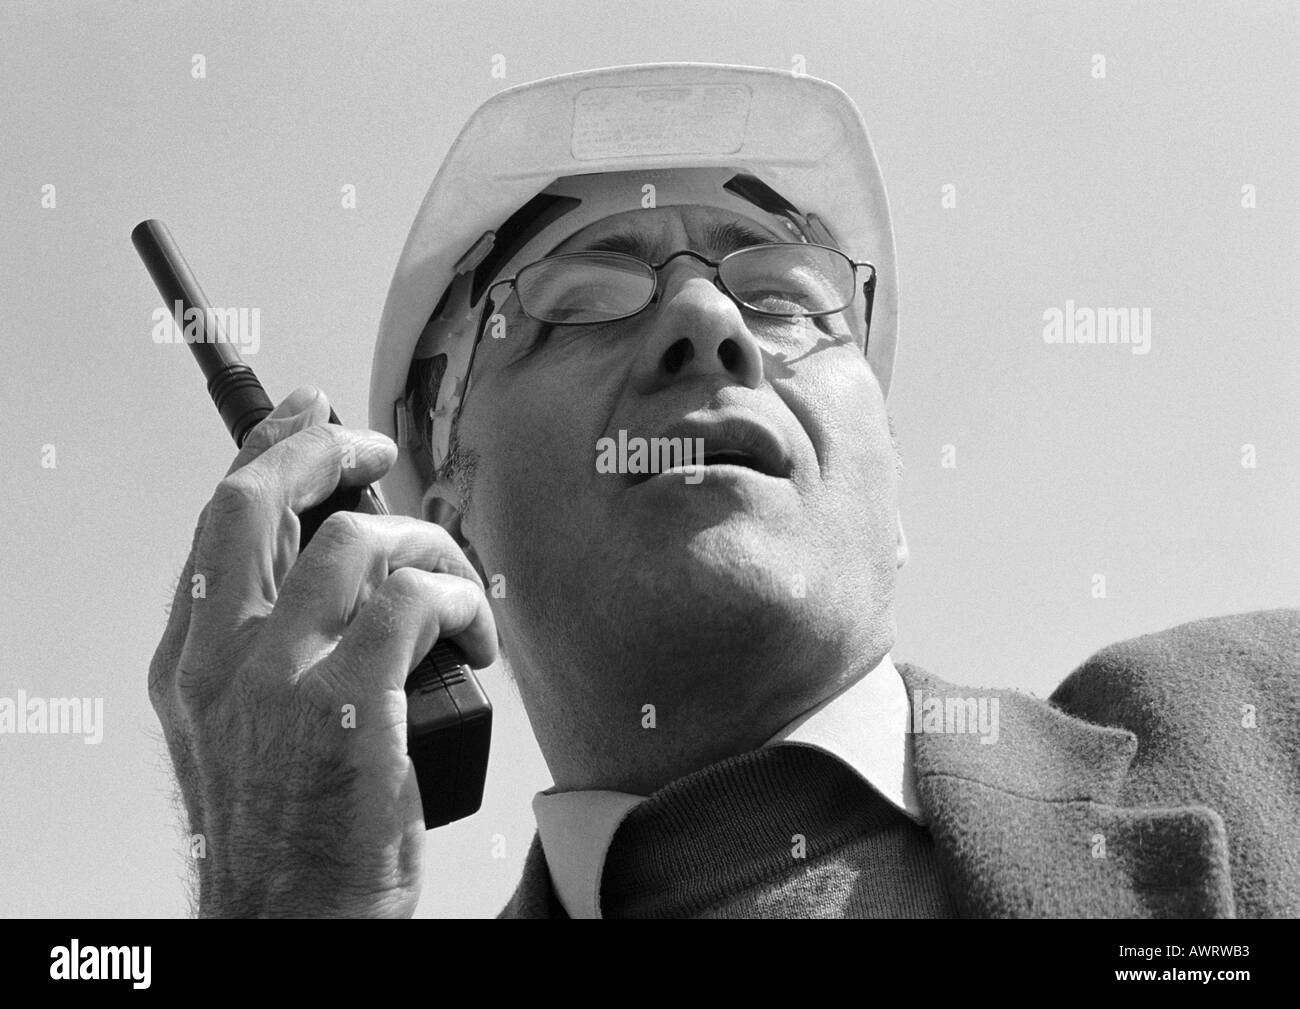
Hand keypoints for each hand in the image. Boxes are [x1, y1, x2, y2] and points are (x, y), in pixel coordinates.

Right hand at [149, 387, 497, 916]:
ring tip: (455, 589)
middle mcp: (221, 660)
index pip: (218, 525)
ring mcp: (279, 678)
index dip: (264, 453)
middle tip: (374, 451)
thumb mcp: (251, 733)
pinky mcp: (347, 704)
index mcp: (193, 663)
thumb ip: (273, 651)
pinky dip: (461, 601)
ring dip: (427, 545)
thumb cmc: (290, 834)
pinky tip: (477, 639)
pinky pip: (418, 599)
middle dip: (321, 450)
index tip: (303, 416)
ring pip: (356, 543)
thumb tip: (339, 573)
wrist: (290, 924)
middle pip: (257, 501)